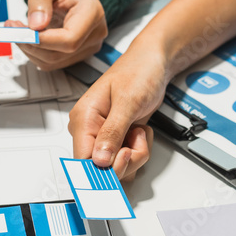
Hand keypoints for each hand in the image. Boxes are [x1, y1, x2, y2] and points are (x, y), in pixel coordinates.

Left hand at [9, 0, 106, 70]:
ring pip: (53, 61)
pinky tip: (28, 36)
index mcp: (92, 12)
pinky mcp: (76, 54)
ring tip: (18, 28)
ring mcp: (87, 46)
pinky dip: (34, 52)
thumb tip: (36, 24)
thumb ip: (40, 0)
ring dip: (29, 48)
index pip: (70, 39)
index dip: (43, 40)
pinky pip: (51, 62)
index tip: (23, 31)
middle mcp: (94, 33)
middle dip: (31, 43)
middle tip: (12, 27)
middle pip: (60, 53)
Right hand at [68, 46, 166, 180]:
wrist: (153, 65)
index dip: (102, 170)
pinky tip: (139, 134)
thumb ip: (113, 132)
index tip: (121, 166)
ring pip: (116, 168)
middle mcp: (89, 131)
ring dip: (136, 156)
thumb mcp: (127, 101)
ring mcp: (103, 138)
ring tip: (139, 131)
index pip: (82, 160)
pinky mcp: (116, 142)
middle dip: (126, 160)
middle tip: (136, 137)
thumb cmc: (138, 73)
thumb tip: (99, 159)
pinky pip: (126, 163)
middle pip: (101, 169)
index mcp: (83, 119)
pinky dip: (139, 153)